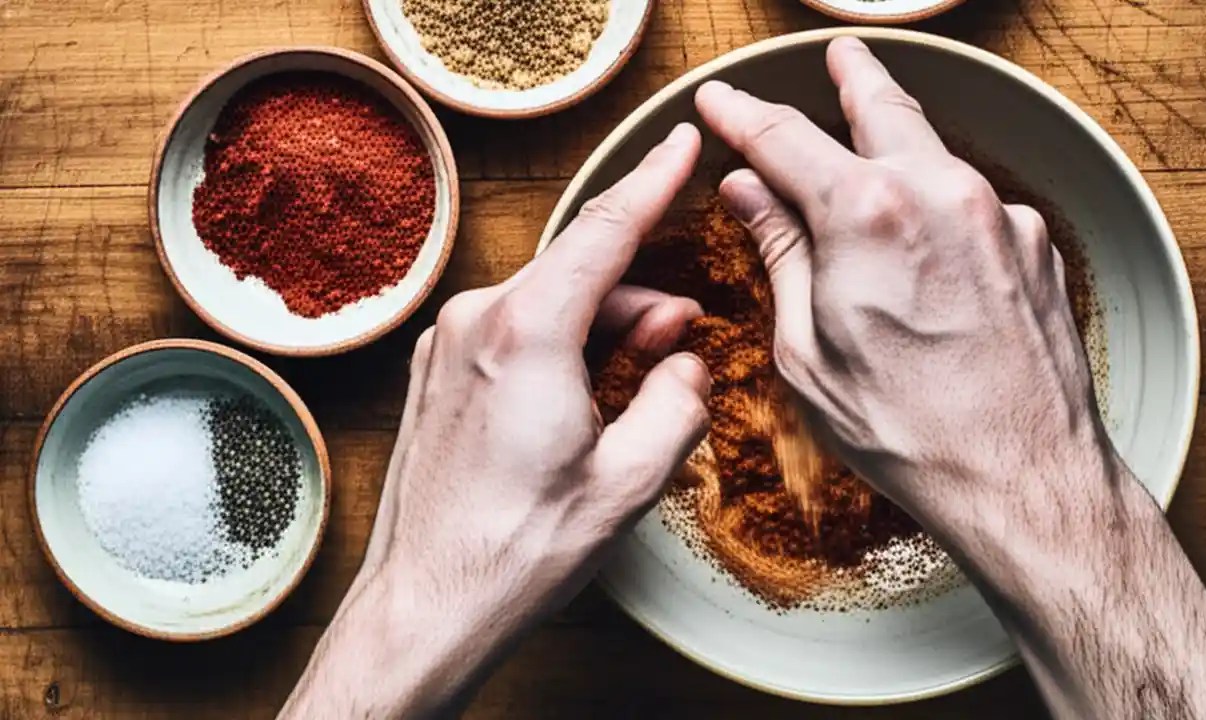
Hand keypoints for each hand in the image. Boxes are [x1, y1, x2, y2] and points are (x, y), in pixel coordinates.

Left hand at [281, 124, 709, 718]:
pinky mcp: (436, 371)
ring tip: (642, 375)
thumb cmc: (516, 551)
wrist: (425, 605)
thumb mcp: (628, 482)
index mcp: (528, 333)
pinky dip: (561, 344)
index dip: (653, 184)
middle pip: (578, 272)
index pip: (605, 232)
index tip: (681, 146)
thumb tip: (689, 367)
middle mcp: (477, 321)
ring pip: (547, 303)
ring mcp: (447, 344)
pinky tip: (587, 389)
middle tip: (684, 334)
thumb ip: (676, 404)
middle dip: (639, 291)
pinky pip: (514, 331)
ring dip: (602, 325)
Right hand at [696, 38, 1105, 535]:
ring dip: (898, 131)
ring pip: (934, 149)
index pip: (784, 139)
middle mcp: (939, 193)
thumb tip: (749, 194)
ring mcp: (997, 214)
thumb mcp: (808, 349)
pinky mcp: (1033, 243)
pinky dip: (938, 197)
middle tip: (836, 54)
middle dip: (850, 76)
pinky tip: (924, 225)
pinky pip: (972, 199)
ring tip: (874, 119)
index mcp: (865, 215)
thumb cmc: (906, 429)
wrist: (1022, 478)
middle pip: (881, 106)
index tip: (719, 101)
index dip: (742, 115)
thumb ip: (781, 254)